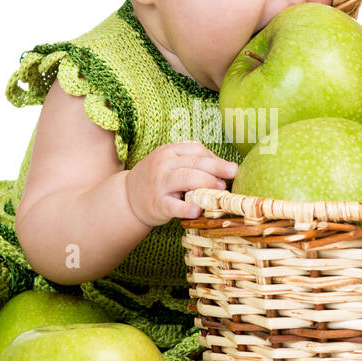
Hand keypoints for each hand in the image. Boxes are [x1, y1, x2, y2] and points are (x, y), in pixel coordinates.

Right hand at [124, 141, 238, 226]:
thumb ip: (193, 160)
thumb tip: (224, 166)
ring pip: (185, 178)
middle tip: (233, 173)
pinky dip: (186, 208)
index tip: (230, 168)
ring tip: (220, 189)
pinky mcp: (157, 204)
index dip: (215, 158)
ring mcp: (160, 184)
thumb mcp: (170, 162)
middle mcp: (164, 165)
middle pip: (194, 163)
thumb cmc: (158, 179)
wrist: (128, 197)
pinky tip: (198, 210)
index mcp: (170, 151)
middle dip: (217, 168)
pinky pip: (173, 206)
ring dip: (206, 182)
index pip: (196, 150)